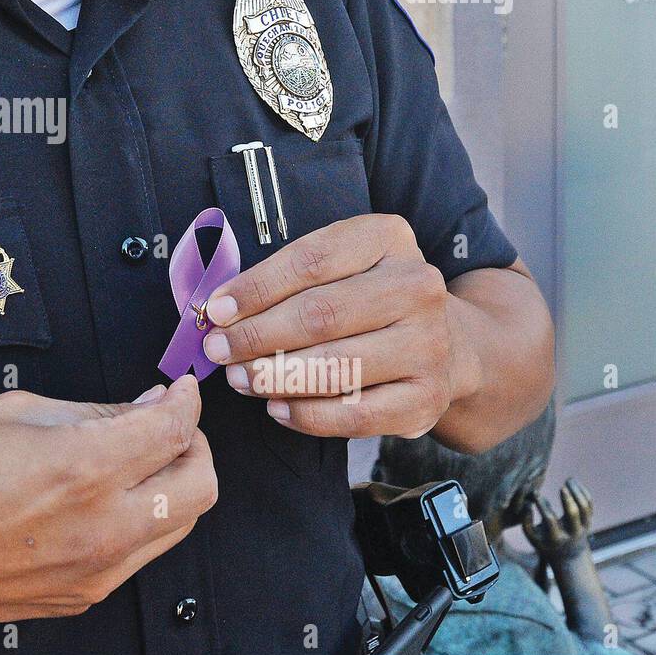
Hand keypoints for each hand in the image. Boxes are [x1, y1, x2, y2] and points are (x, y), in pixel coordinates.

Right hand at [0, 376, 215, 635]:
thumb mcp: (13, 413)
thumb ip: (92, 410)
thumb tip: (142, 406)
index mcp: (84, 468)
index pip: (176, 430)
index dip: (188, 402)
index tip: (181, 391)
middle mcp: (101, 526)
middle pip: (201, 487)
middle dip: (196, 446)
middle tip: (168, 424)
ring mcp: (95, 570)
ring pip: (180, 527)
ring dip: (174, 486)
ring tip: (136, 459)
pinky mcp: (82, 596)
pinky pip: (140, 555)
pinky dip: (141, 520)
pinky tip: (106, 496)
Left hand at [200, 213, 470, 439]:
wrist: (440, 342)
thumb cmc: (363, 298)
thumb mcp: (336, 265)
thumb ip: (283, 278)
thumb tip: (218, 311)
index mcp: (387, 239)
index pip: (311, 261)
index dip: (256, 288)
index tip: (215, 310)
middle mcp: (417, 287)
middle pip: (320, 315)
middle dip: (257, 336)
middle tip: (218, 350)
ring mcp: (428, 345)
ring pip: (335, 367)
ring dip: (274, 377)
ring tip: (239, 378)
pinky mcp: (426, 399)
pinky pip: (355, 415)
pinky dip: (307, 415)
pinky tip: (276, 407)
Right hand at [523, 478, 593, 562]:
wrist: (570, 556)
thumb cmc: (546, 543)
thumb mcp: (533, 538)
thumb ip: (526, 521)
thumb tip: (527, 503)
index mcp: (556, 538)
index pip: (550, 520)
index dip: (542, 506)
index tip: (535, 493)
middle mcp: (572, 533)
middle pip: (573, 514)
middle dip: (568, 500)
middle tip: (562, 487)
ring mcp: (583, 527)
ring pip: (585, 508)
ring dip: (578, 493)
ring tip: (569, 479)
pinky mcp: (588, 521)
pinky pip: (589, 505)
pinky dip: (584, 492)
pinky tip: (574, 482)